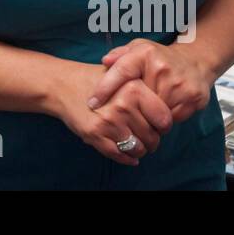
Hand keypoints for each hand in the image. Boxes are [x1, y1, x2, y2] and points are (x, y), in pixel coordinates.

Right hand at [48, 61, 173, 165]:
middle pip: (153, 137)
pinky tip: (129, 156)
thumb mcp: (124, 76)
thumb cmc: (97, 81)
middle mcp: (123, 105)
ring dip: (140, 150)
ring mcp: (109, 121)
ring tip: (137, 144)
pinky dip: (127, 159)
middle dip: (152, 141)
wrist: (64, 85)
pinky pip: (119, 155)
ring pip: (138, 149)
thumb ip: (146, 91)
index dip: (164, 126)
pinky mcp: (95, 134)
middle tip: (147, 137)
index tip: (159, 126)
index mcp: (134, 88)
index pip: (164, 119)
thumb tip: (169, 115)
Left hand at [90, 38, 215, 123]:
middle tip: (121, 112)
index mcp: (145, 53)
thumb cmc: (159, 58)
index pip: (121, 71)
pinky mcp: (193, 98)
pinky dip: (164, 119)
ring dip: (148, 115)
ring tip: (145, 111)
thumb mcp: (138, 49)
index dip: (105, 88)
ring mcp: (179, 83)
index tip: (92, 103)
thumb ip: (120, 55)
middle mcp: (162, 67)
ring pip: (155, 112)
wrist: (195, 62)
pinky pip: (172, 118)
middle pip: (137, 98)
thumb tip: (104, 61)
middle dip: (128, 106)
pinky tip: (163, 111)